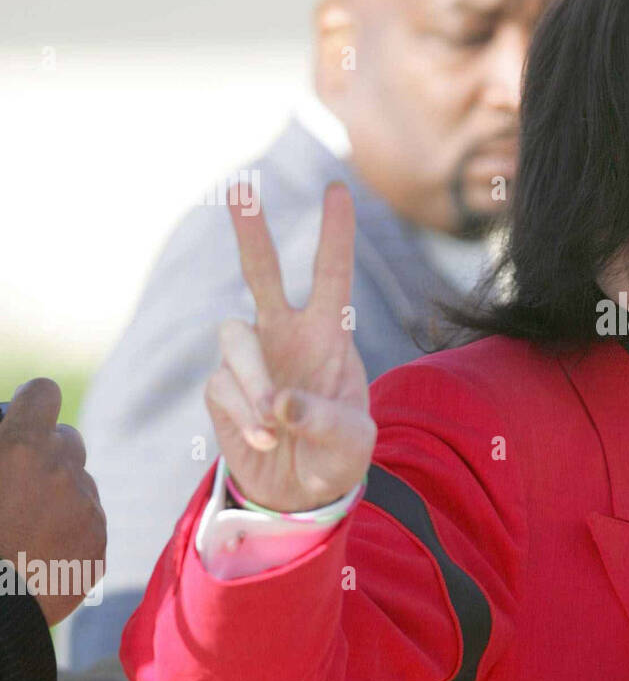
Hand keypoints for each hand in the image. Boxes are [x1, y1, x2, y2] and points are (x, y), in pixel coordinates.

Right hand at [0, 378, 106, 625]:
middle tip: (17, 476)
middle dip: (46, 451)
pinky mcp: (98, 546)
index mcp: (21, 447)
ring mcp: (86, 509)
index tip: (20, 417)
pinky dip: (67, 532)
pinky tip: (36, 554)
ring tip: (20, 526)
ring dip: (57, 495)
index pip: (43, 393)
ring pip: (78, 484)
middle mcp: (62, 471)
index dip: (30, 403)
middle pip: (68, 439)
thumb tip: (6, 432)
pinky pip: (88, 524)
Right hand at [205, 181, 375, 511]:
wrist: (302, 492)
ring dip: (254, 377)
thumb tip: (280, 403)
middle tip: (241, 188)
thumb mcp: (353, 442)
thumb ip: (325, 420)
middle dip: (251, 231)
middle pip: (262, 272)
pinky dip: (245, 415)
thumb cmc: (338, 455)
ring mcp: (251, 358)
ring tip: (277, 421)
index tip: (337, 190)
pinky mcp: (222, 387)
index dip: (335, 234)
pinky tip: (266, 439)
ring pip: (234, 336)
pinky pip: (222, 386)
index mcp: (329, 335)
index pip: (332, 276)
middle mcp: (286, 334)